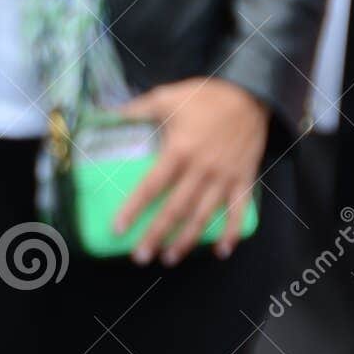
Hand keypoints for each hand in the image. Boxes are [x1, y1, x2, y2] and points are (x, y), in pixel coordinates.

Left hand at [113, 78, 270, 265]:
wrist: (250, 94)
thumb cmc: (203, 97)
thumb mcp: (165, 97)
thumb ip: (135, 110)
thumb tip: (103, 115)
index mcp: (179, 151)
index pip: (151, 186)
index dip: (134, 209)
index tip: (118, 229)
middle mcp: (202, 169)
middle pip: (175, 209)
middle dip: (157, 235)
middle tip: (139, 257)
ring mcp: (225, 177)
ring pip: (204, 216)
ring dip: (186, 240)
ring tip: (169, 259)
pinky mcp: (244, 179)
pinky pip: (239, 210)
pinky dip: (231, 232)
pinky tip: (220, 251)